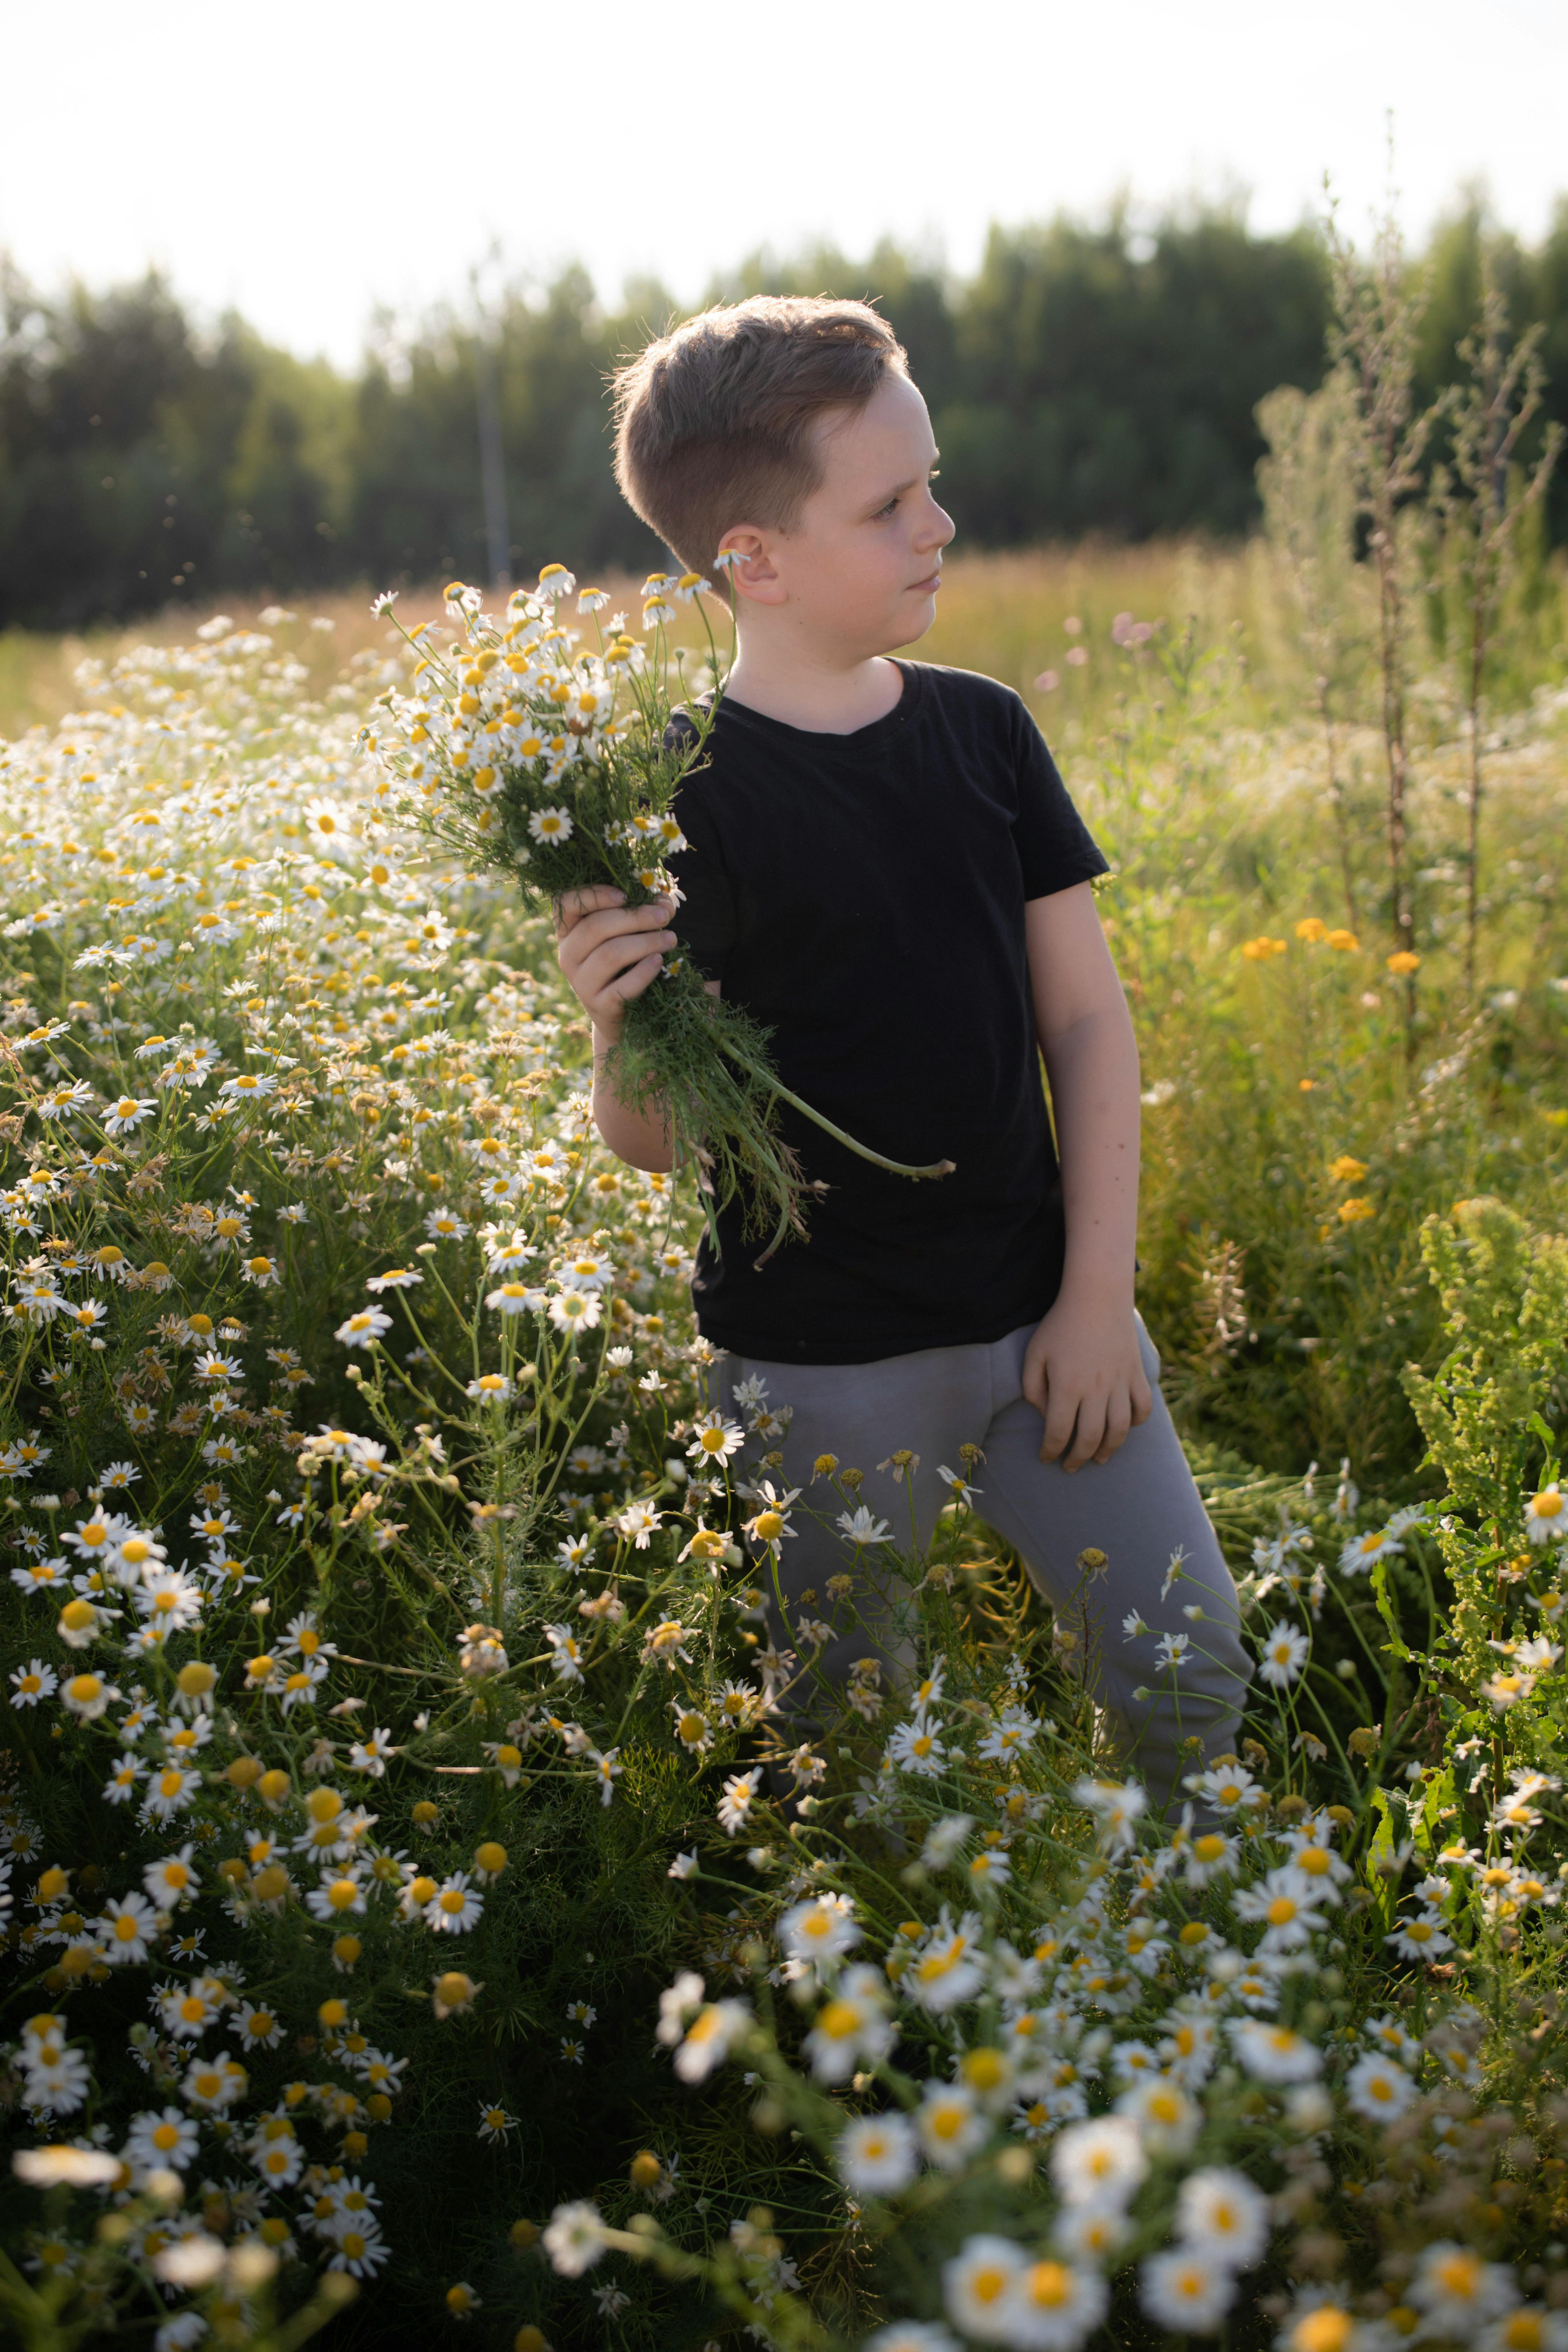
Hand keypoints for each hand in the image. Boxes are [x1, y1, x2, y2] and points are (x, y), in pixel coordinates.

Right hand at [555, 886, 676, 1039]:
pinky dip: (643, 972)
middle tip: (663, 916)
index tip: (625, 895)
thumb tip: (663, 901)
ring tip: (669, 939)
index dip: (593, 895)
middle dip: (634, 918)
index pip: (565, 904)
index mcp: (568, 931)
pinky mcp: (599, 1006)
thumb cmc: (624, 964)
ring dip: (644, 942)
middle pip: (595, 928)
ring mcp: (581, 983)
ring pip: (609, 955)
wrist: (620, 1013)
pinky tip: (659, 961)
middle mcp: (568, 955)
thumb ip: (640, 913)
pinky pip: (621, 987)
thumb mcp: (625, 935)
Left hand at [1021, 1295, 1152, 1470]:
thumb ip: (1033, 1389)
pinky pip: (1142, 1408)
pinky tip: (1123, 1427)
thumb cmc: (1060, 1324)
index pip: (1059, 1432)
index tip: (1046, 1457)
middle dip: (1078, 1458)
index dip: (1051, 1450)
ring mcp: (1120, 1383)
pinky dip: (1136, 1423)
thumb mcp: (1034, 1354)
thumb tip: (1046, 1415)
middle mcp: (1096, 1390)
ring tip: (1098, 1458)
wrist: (1097, 1295)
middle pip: (1090, 1438)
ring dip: (1108, 1449)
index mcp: (1067, 1386)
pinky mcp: (1136, 1374)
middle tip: (1070, 1466)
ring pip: (1119, 1430)